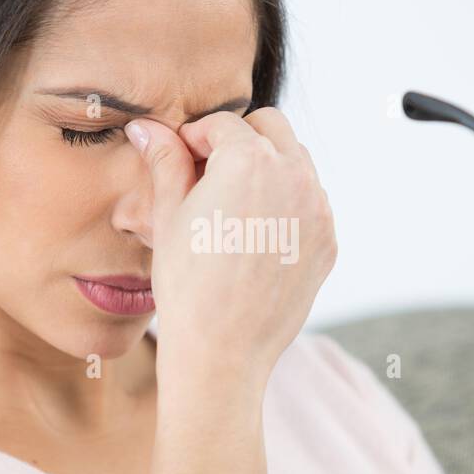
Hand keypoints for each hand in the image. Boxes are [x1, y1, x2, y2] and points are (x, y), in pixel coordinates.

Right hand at [125, 107, 336, 380]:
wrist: (222, 351)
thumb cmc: (186, 284)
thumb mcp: (167, 215)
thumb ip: (164, 160)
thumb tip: (145, 127)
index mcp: (250, 160)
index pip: (222, 123)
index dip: (194, 137)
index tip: (179, 158)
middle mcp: (295, 176)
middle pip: (270, 128)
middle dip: (238, 140)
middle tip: (208, 174)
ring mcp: (318, 210)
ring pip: (296, 163)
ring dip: (267, 169)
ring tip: (231, 208)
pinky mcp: (328, 240)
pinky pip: (309, 203)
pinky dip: (286, 205)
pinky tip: (254, 237)